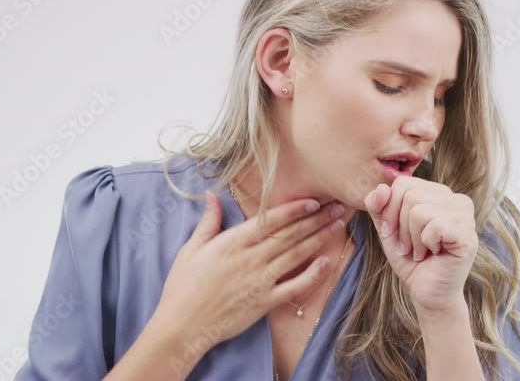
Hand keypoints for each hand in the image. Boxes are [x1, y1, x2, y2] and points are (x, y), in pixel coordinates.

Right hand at [154, 190, 346, 348]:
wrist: (182, 325)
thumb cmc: (183, 285)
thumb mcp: (191, 248)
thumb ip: (208, 221)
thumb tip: (211, 195)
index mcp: (233, 242)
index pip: (272, 220)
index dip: (296, 209)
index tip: (315, 201)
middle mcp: (251, 258)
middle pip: (290, 234)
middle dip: (316, 219)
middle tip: (338, 207)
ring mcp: (260, 281)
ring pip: (296, 255)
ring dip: (319, 238)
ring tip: (337, 225)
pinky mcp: (265, 302)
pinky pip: (295, 286)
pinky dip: (313, 274)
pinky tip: (327, 262)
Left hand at [364, 177, 478, 313]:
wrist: (427, 292)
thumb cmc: (409, 258)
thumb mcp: (387, 228)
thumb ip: (378, 206)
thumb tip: (381, 188)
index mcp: (438, 193)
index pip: (402, 183)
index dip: (389, 210)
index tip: (393, 233)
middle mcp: (456, 199)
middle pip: (409, 195)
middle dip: (400, 226)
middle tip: (409, 246)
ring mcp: (465, 216)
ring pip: (419, 210)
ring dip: (412, 238)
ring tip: (421, 251)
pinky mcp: (467, 234)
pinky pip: (433, 226)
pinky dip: (425, 244)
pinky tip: (434, 253)